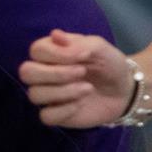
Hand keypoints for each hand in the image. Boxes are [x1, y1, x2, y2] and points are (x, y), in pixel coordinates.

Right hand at [18, 29, 133, 127]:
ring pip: (35, 95)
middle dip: (56, 73)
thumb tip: (55, 35)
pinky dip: (64, 110)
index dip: (57, 54)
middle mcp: (43, 73)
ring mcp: (47, 95)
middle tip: (82, 72)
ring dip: (64, 92)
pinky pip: (46, 116)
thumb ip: (77, 43)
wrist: (125, 89)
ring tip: (87, 89)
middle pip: (26, 72)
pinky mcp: (55, 114)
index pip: (36, 50)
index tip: (84, 55)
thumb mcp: (98, 47)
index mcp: (50, 52)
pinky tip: (80, 104)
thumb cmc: (108, 63)